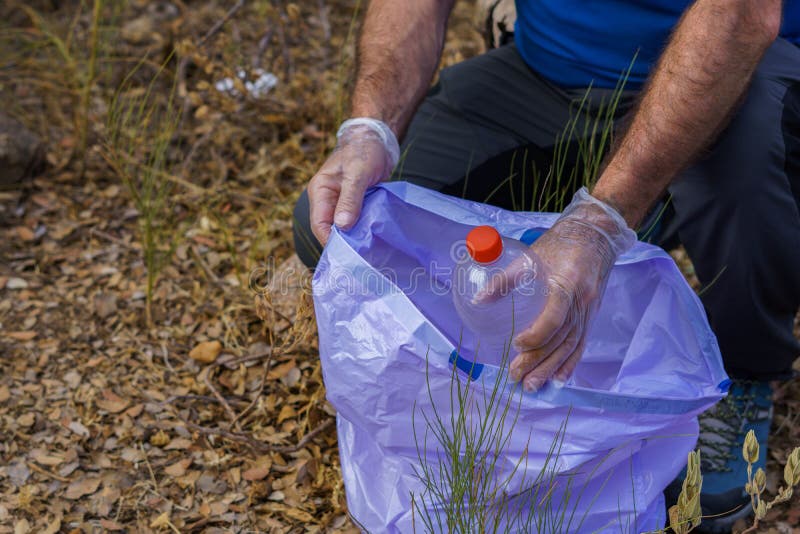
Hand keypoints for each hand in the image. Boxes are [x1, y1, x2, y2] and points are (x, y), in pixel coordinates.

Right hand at [307, 118, 399, 244]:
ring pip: (343, 228)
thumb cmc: (364, 151)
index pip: (319, 224)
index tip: (347, 254)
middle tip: (360, 256)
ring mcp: (341, 203)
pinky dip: (363, 230)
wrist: (377, 139)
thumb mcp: (358, 174)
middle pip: (330, 229)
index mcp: (320, 192)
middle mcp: (327, 200)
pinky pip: (355, 222)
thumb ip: (350, 199)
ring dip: (354, 238)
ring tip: (368, 251)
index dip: (330, 240)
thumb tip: (342, 226)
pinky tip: (373, 240)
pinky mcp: (355, 205)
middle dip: (343, 242)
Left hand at [509, 188, 635, 391]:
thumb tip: (478, 301)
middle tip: (516, 377)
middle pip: (561, 338)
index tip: (516, 343)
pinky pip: (582, 344)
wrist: (595, 236)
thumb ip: (504, 280)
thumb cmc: (559, 244)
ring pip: (571, 346)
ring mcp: (590, 310)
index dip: (536, 334)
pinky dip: (570, 363)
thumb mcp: (529, 257)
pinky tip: (558, 379)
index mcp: (567, 283)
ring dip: (551, 368)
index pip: (554, 317)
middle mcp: (582, 301)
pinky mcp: (592, 316)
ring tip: (532, 386)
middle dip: (538, 361)